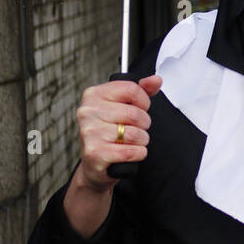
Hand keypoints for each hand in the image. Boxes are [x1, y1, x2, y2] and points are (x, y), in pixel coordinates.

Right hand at [75, 74, 162, 191]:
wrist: (95, 163)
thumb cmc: (110, 131)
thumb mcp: (124, 106)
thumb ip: (142, 91)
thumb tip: (156, 80)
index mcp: (93, 95)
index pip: (132, 89)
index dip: (143, 101)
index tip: (140, 108)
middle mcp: (88, 112)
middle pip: (136, 114)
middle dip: (144, 124)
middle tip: (135, 129)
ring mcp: (90, 133)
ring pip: (136, 134)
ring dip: (141, 141)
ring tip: (130, 141)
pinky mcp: (96, 154)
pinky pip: (133, 152)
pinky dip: (138, 154)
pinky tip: (128, 153)